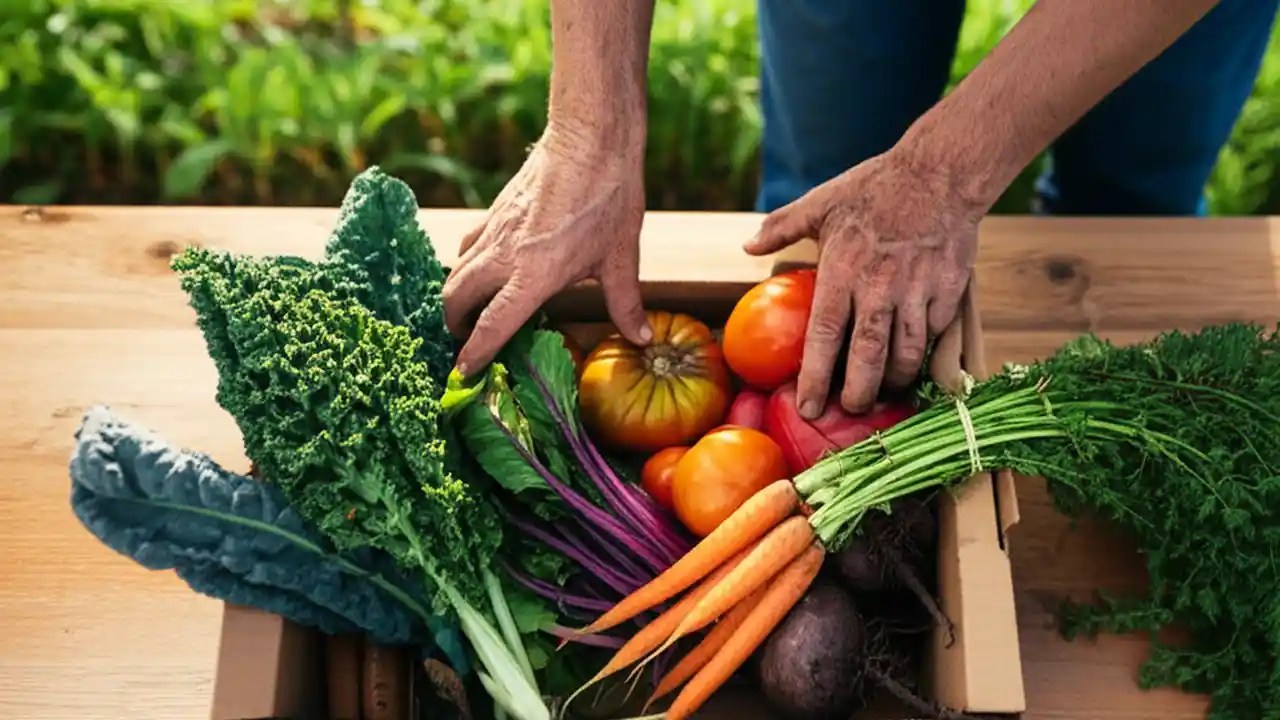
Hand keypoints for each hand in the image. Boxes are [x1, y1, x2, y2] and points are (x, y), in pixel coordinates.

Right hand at [443, 126, 650, 373]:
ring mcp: (495, 230)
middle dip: (454, 325)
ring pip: (456, 270)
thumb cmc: (609, 199)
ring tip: (469, 311)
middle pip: (457, 298)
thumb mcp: (621, 258)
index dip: (475, 353)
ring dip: (455, 296)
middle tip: (466, 341)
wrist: (591, 140)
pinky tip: (483, 266)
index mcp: (533, 276)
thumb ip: (625, 304)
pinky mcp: (495, 210)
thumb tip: (641, 338)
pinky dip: (466, 262)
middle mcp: (504, 256)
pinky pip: (469, 244)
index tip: (462, 373)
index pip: (493, 325)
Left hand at [744, 148, 981, 417]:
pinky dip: (922, 356)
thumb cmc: (875, 187)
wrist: (941, 173)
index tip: (808, 405)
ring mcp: (917, 291)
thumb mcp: (823, 202)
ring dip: (893, 382)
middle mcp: (879, 286)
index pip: (824, 334)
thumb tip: (747, 247)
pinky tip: (911, 366)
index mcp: (843, 269)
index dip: (816, 376)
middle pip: (867, 356)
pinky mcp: (948, 291)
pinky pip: (933, 336)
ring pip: (906, 354)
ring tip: (881, 394)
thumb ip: (783, 226)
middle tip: (849, 411)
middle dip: (857, 393)